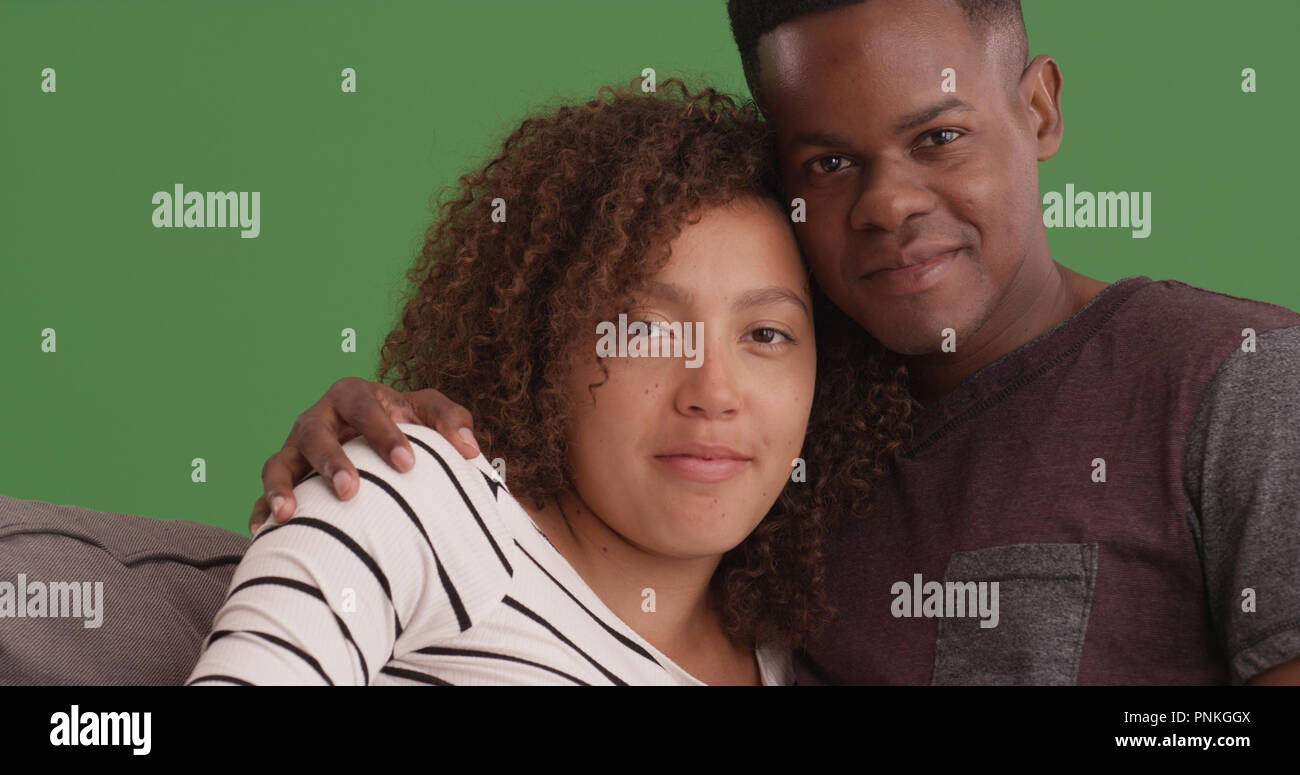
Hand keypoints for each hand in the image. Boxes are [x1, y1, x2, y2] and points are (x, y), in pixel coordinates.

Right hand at [249, 377, 479, 534]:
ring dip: (281, 486)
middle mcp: (317, 419)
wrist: (375, 441)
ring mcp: (294, 449)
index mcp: (352, 396)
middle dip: (330, 460)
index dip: (383, 433)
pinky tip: (264, 535)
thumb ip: (451, 422)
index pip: (364, 407)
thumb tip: (471, 449)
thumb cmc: (405, 424)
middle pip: (314, 433)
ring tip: (290, 514)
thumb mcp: (429, 414)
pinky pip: (262, 495)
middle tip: (350, 491)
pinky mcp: (284, 478)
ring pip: (278, 462)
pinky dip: (260, 511)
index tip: (407, 463)